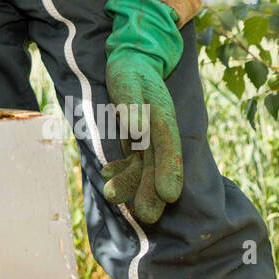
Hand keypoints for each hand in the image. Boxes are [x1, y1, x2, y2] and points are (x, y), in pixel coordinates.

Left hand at [99, 0, 183, 223]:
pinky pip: (133, 160)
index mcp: (163, 115)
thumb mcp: (126, 80)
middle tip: (146, 216)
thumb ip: (132, 104)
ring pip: (144, 165)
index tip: (170, 195)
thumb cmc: (129, 70)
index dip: (170, 171)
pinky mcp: (139, 138)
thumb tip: (137, 128)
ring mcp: (149, 136)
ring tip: (113, 197)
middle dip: (151, 190)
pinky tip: (108, 177)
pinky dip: (122, 171)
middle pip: (158, 164)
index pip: (168, 147)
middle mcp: (160, 130)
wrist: (130, 62)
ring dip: (132, 184)